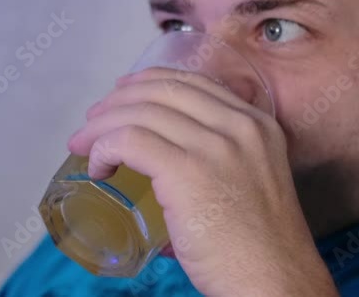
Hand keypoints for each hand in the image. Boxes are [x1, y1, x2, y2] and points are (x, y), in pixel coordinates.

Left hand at [67, 67, 337, 296]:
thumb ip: (222, 159)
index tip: (121, 94)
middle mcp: (238, 126)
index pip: (191, 82)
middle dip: (118, 101)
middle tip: (92, 122)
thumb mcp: (254, 180)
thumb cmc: (259, 248)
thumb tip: (167, 163)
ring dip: (102, 127)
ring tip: (83, 146)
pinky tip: (98, 167)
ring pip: (140, 113)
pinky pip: (129, 141)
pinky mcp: (188, 172)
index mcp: (256, 123)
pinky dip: (103, 149)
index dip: (148, 82)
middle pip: (162, 91)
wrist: (276, 282)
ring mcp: (214, 146)